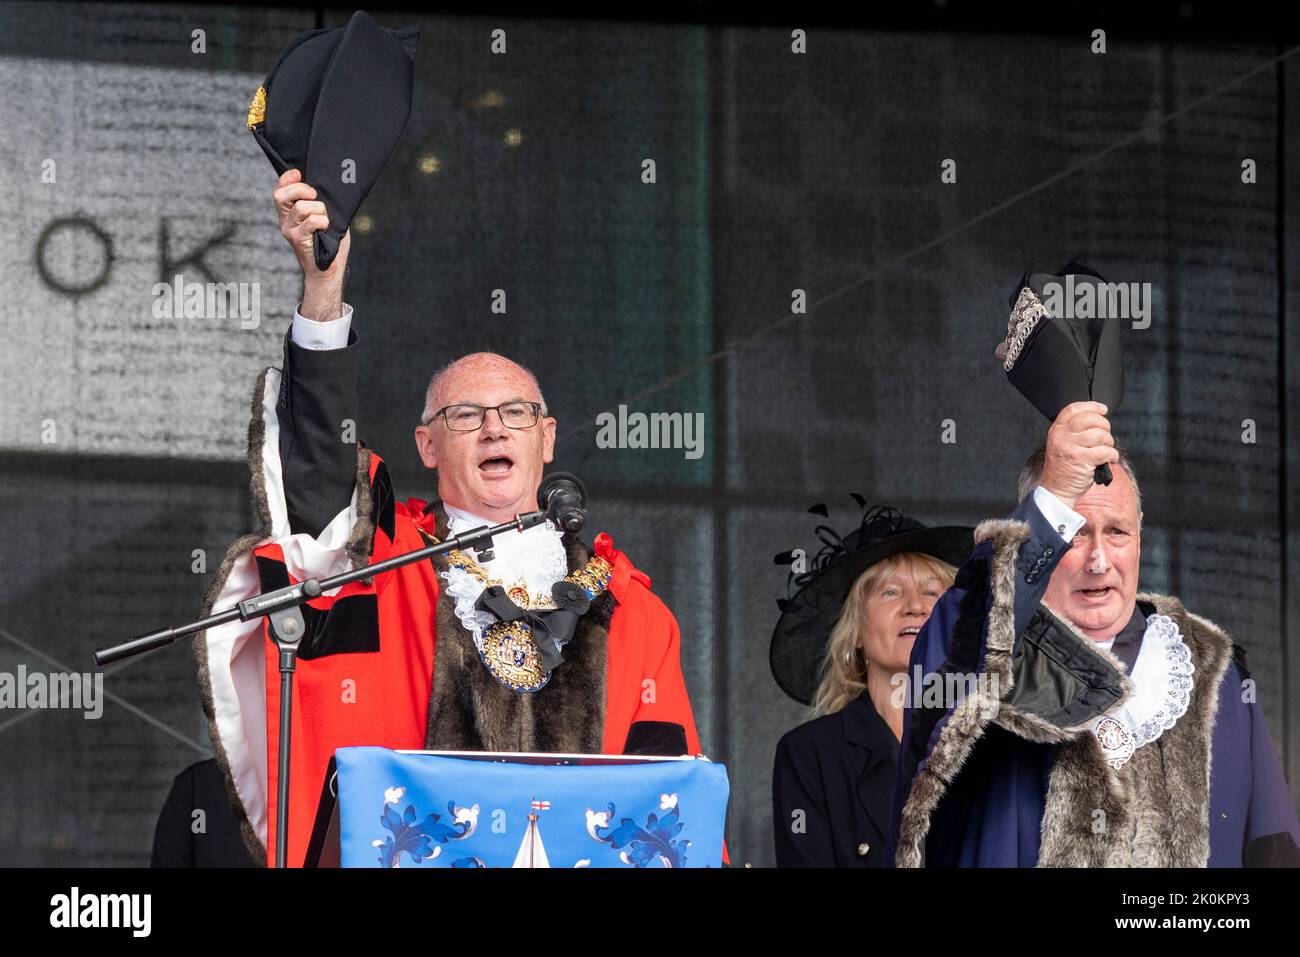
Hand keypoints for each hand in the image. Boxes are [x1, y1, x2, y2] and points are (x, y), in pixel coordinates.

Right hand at [273, 168, 349, 320]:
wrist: (328, 269)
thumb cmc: (329, 242)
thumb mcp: (324, 216)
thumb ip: (318, 201)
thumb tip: (324, 185)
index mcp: (288, 213)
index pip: (279, 190)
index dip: (287, 178)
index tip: (300, 174)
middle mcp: (284, 220)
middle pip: (281, 195)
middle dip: (302, 190)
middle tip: (316, 196)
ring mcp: (290, 230)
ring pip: (302, 207)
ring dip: (319, 209)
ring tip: (325, 220)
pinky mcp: (298, 239)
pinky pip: (312, 221)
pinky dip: (324, 222)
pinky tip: (326, 229)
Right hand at [1040, 401, 1118, 509]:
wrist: (1057, 489)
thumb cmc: (1063, 467)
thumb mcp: (1061, 443)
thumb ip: (1073, 430)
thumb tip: (1098, 417)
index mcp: (1056, 430)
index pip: (1074, 409)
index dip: (1091, 406)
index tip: (1103, 409)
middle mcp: (1062, 436)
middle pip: (1091, 419)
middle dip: (1104, 427)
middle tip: (1104, 438)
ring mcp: (1071, 448)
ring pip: (1101, 435)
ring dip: (1109, 443)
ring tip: (1104, 451)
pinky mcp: (1081, 460)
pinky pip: (1106, 451)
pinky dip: (1112, 455)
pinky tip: (1108, 459)